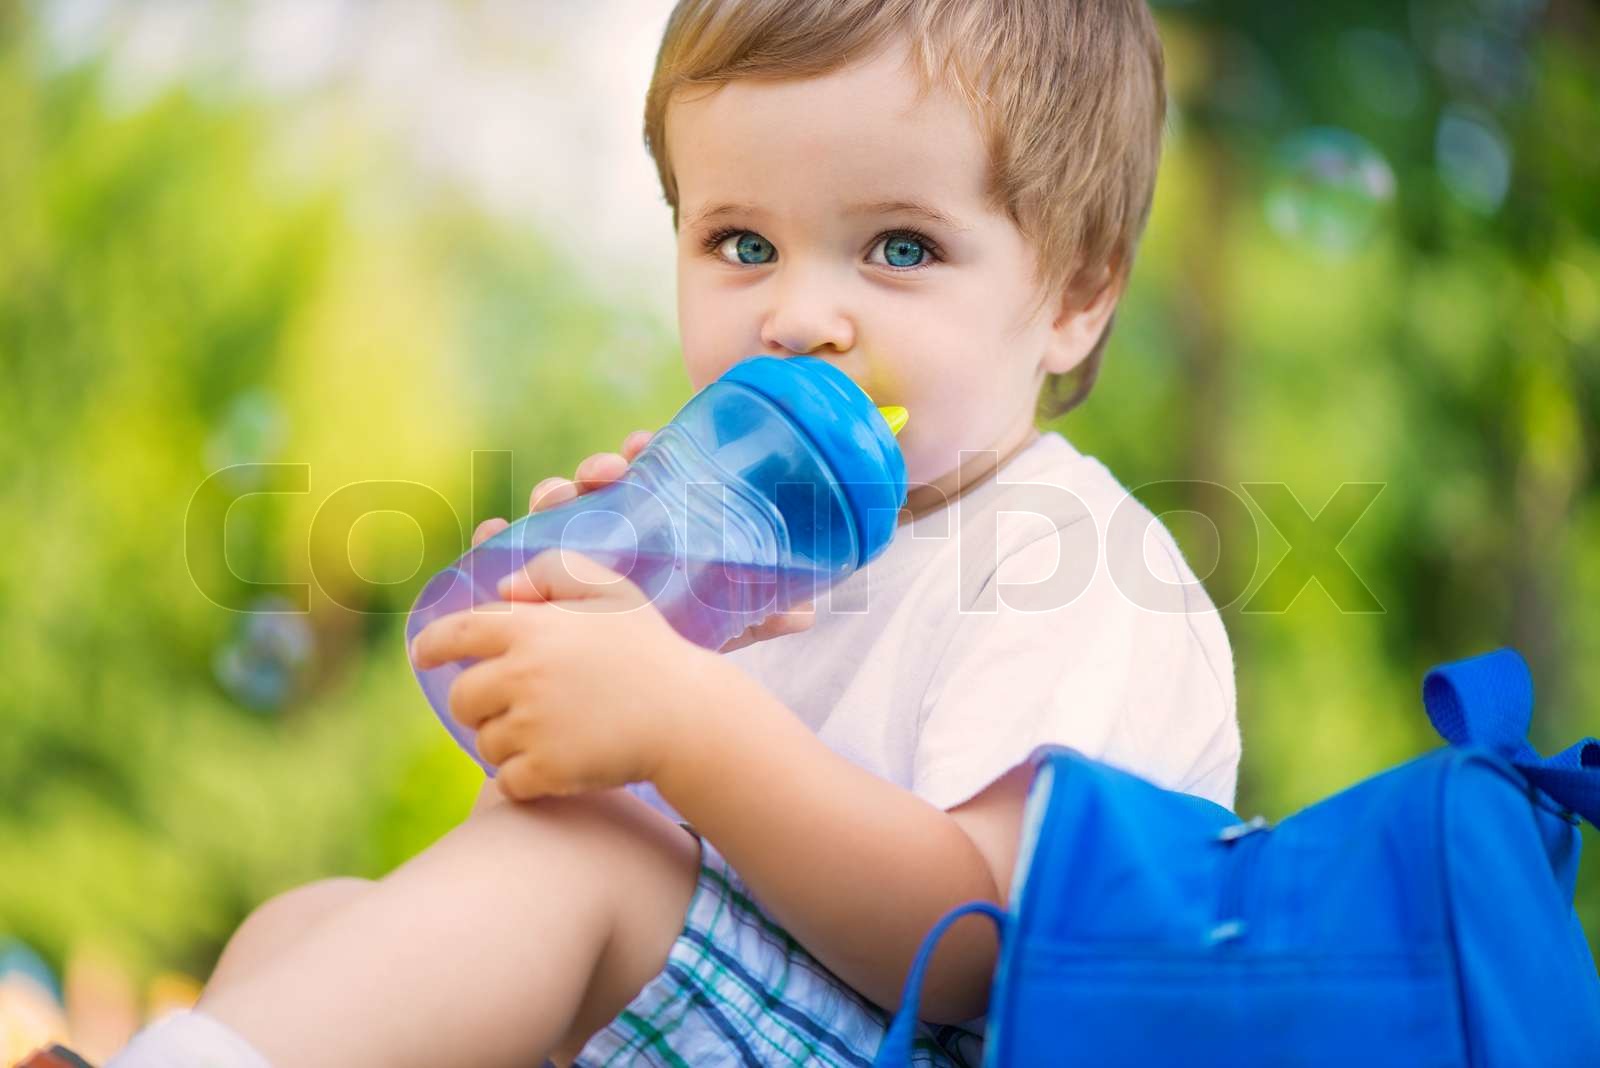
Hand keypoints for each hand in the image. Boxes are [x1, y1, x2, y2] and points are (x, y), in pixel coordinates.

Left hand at [411, 548, 726, 800]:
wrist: (687, 717)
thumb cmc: (650, 652)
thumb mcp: (611, 592)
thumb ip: (555, 571)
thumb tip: (503, 588)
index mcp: (532, 628)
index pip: (456, 634)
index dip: (432, 646)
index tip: (423, 656)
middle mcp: (523, 673)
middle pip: (463, 698)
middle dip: (480, 705)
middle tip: (514, 708)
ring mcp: (532, 724)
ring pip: (486, 742)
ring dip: (508, 743)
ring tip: (552, 735)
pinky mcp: (545, 769)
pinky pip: (507, 781)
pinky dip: (526, 779)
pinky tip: (558, 767)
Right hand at [469, 429, 814, 651]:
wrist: (629, 695)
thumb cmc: (677, 645)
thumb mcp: (718, 628)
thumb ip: (757, 615)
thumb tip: (810, 610)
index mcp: (650, 523)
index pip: (644, 473)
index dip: (639, 452)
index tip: (643, 446)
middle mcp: (605, 528)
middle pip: (594, 483)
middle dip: (593, 470)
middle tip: (600, 476)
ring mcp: (564, 552)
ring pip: (552, 509)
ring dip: (550, 495)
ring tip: (552, 501)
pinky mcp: (531, 581)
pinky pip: (506, 551)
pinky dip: (494, 538)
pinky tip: (490, 532)